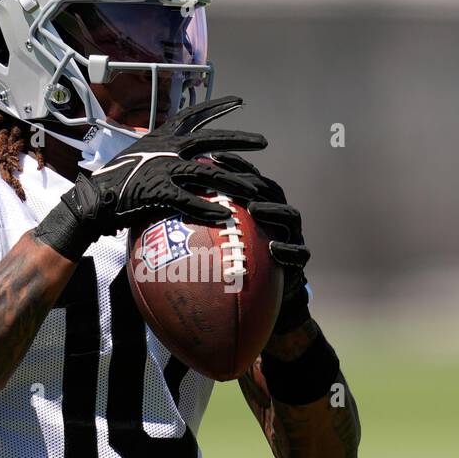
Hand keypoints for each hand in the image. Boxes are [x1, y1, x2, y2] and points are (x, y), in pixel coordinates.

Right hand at [35, 95, 272, 258]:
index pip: (194, 115)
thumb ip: (162, 153)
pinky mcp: (158, 189)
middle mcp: (167, 147)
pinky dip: (208, 208)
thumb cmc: (118, 182)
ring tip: (255, 190)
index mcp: (163, 137)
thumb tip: (179, 156)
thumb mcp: (141, 157)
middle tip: (263, 141)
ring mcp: (163, 167)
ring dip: (234, 182)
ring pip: (208, 173)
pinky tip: (225, 215)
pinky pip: (190, 199)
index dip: (217, 107)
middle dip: (240, 139)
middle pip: (212, 139)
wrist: (95, 199)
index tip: (239, 101)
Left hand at [198, 151, 311, 334]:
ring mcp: (293, 237)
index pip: (249, 180)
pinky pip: (300, 254)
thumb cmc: (239, 269)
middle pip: (272, 191)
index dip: (235, 167)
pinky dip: (288, 250)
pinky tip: (274, 249)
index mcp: (259, 208)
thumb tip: (157, 220)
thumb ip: (201, 231)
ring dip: (273, 210)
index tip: (213, 157)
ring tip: (254, 208)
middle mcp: (278, 218)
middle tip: (232, 179)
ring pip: (291, 216)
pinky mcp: (301, 261)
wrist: (270, 300)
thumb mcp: (219, 248)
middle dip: (253, 184)